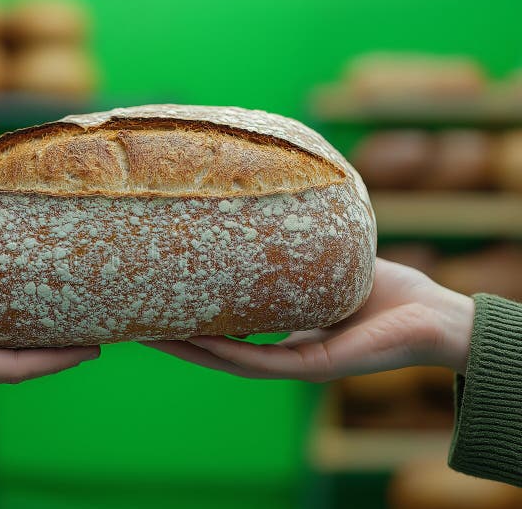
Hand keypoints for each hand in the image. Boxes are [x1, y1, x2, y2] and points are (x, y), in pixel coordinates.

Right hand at [143, 258, 474, 380]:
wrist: (436, 316)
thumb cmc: (389, 288)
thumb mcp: (328, 262)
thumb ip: (296, 246)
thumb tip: (261, 203)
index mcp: (284, 333)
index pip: (228, 330)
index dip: (190, 319)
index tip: (155, 300)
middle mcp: (283, 352)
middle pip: (218, 349)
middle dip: (175, 336)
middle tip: (133, 319)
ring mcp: (296, 363)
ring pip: (230, 361)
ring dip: (189, 349)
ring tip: (150, 333)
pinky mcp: (315, 367)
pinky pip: (262, 360)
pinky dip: (227, 351)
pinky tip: (197, 338)